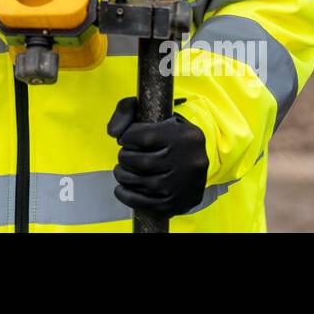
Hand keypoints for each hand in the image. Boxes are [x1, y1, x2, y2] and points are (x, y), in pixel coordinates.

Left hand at [108, 96, 208, 215]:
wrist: (200, 162)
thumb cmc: (171, 136)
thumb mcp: (157, 114)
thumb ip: (128, 110)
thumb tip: (113, 131)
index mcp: (186, 136)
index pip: (144, 136)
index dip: (126, 137)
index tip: (125, 139)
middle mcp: (189, 161)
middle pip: (141, 162)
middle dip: (124, 158)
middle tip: (124, 156)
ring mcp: (184, 185)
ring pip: (142, 182)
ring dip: (123, 176)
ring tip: (122, 170)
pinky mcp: (178, 203)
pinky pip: (146, 203)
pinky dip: (128, 196)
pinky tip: (122, 188)